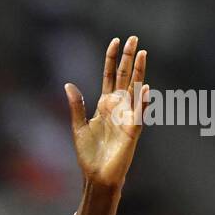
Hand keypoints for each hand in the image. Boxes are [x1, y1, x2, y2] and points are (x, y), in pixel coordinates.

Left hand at [65, 36, 148, 188]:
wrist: (97, 176)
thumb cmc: (89, 155)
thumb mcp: (78, 127)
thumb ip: (76, 106)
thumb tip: (68, 84)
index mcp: (105, 104)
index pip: (110, 76)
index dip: (112, 59)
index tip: (115, 41)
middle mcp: (118, 107)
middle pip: (125, 77)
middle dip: (129, 57)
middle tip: (134, 38)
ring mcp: (127, 117)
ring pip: (135, 89)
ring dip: (140, 72)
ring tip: (143, 54)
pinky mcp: (132, 131)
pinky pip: (139, 113)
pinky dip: (142, 101)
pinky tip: (145, 88)